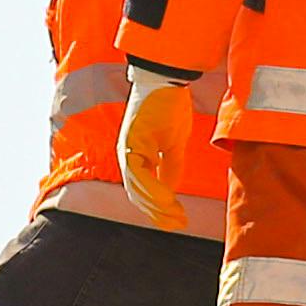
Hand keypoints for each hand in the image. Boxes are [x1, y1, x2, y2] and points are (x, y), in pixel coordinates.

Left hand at [119, 69, 195, 223]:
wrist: (165, 80)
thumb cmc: (169, 106)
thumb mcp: (174, 144)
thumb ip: (170, 168)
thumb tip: (171, 193)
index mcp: (135, 156)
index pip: (143, 191)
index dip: (159, 210)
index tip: (178, 222)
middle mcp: (126, 156)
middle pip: (137, 195)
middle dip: (158, 214)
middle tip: (179, 225)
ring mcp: (126, 149)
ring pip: (136, 188)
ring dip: (156, 206)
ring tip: (176, 217)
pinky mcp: (130, 142)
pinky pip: (138, 174)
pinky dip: (152, 189)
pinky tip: (168, 200)